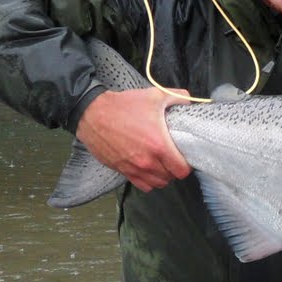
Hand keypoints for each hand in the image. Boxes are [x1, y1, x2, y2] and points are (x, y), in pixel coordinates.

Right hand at [75, 87, 192, 190]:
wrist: (92, 114)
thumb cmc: (124, 106)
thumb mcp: (154, 95)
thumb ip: (177, 97)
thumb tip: (190, 101)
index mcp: (159, 146)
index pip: (182, 170)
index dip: (186, 165)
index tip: (184, 157)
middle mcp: (147, 161)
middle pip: (170, 178)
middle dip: (174, 169)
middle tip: (173, 157)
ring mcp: (134, 168)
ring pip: (157, 184)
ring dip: (162, 176)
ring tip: (161, 164)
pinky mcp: (122, 170)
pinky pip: (142, 185)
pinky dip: (148, 181)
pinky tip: (148, 169)